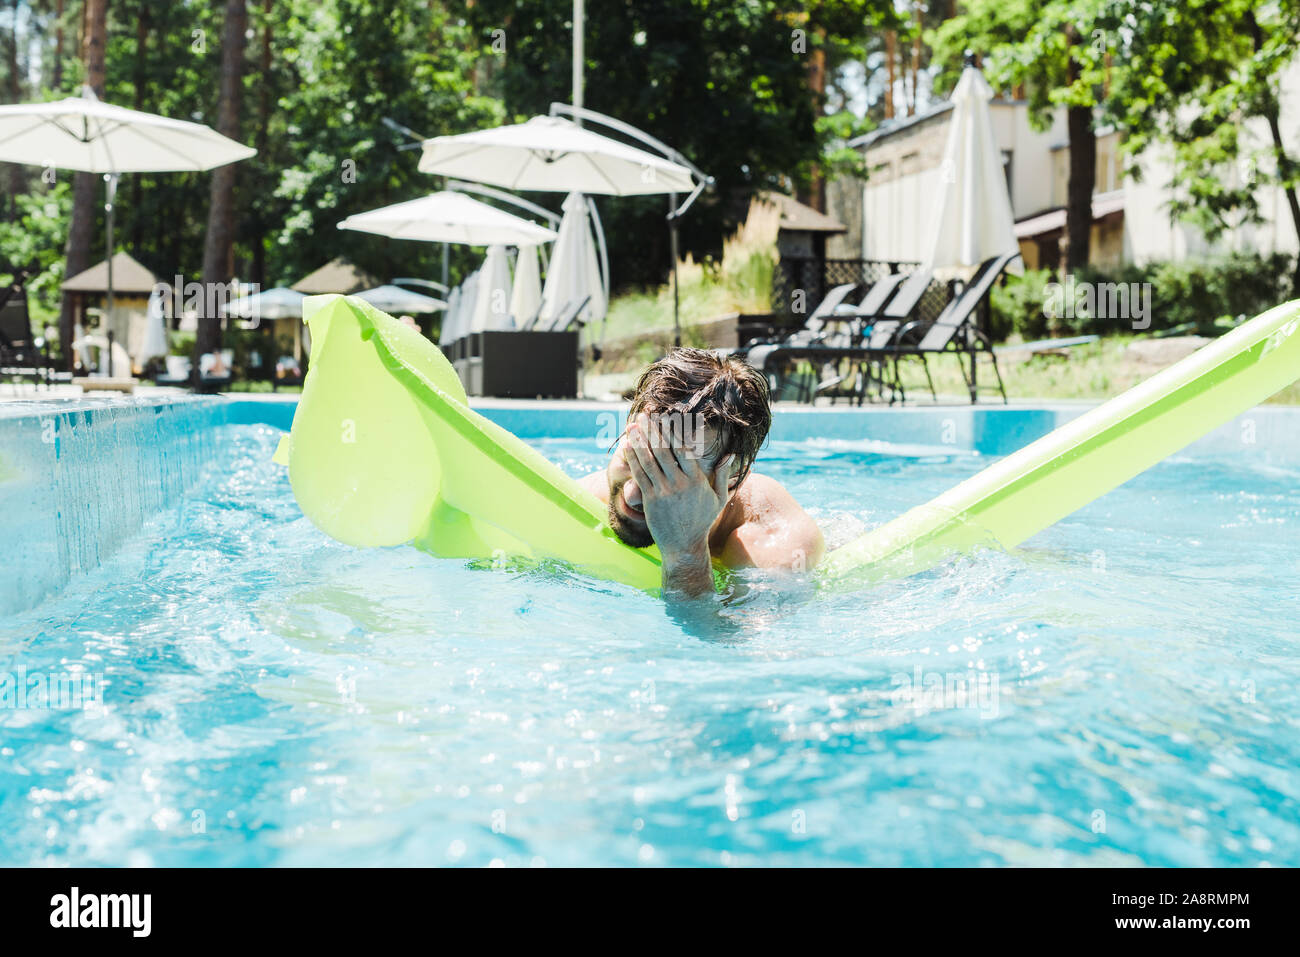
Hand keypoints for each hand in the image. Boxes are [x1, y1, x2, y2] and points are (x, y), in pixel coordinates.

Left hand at [625, 412, 731, 563]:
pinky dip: (633, 459)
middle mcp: (680, 483)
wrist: (684, 546)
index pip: (682, 448)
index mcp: (697, 479)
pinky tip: (627, 447)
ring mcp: (663, 491)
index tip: (665, 417)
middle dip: (652, 430)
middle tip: (643, 415)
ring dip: (639, 440)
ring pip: (649, 460)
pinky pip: (640, 475)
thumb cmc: (702, 521)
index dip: (672, 431)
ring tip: (632, 425)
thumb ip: (723, 475)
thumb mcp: (719, 499)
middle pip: (663, 450)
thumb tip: (730, 454)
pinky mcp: (650, 500)